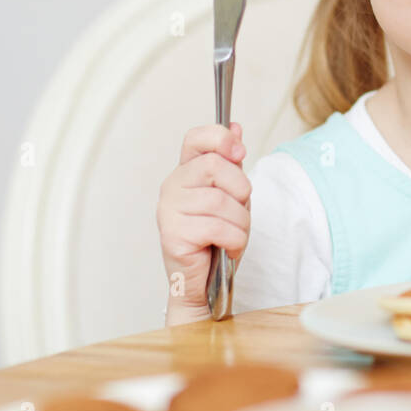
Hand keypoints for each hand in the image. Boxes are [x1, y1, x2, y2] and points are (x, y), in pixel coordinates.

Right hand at [156, 122, 251, 324]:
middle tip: (238, 212)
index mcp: (186, 172)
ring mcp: (169, 209)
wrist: (202, 282)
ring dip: (240, 223)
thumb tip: (236, 128)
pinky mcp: (173, 234)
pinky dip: (234, 240)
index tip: (240, 151)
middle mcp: (173, 186)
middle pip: (216, 166)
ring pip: (222, 202)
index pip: (196, 138)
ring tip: (233, 235)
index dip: (220, 138)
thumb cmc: (216, 239)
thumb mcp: (231, 197)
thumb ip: (232, 165)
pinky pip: (218, 227)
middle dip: (241, 191)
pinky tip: (227, 248)